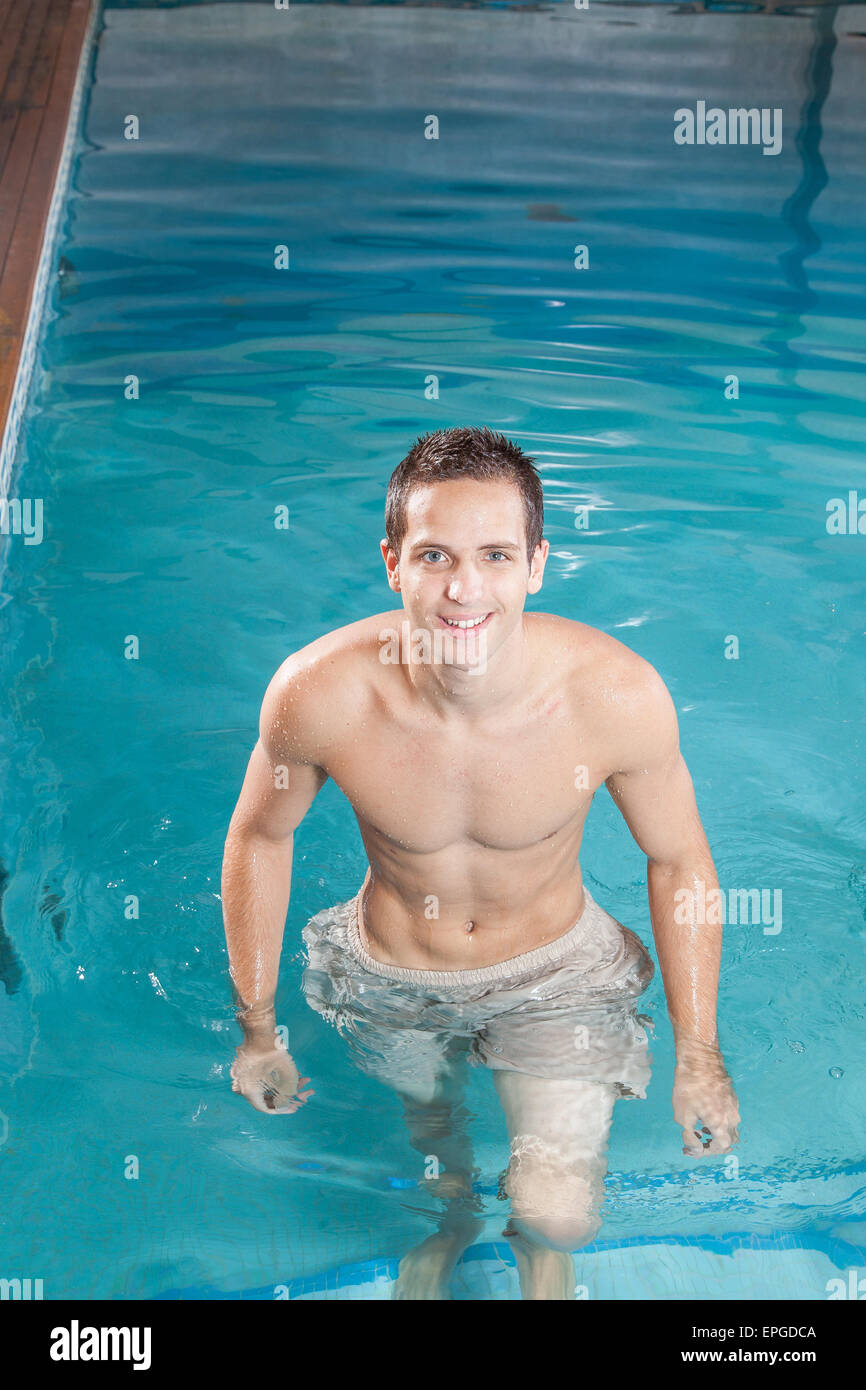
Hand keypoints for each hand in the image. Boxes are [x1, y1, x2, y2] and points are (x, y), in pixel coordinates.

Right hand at [230, 1037, 313, 1114]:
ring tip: (301, 1079)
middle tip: (301, 1093)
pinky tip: (292, 1073)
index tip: (294, 1108)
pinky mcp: (245, 1067)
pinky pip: (260, 1077)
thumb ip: (288, 1094)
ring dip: (284, 1084)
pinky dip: (275, 1077)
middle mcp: (242, 1086)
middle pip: (267, 1096)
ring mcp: (242, 1076)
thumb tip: (289, 1102)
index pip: (265, 1108)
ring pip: (266, 1085)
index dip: (282, 1110)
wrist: (259, 1030)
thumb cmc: (273, 1054)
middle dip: (287, 1094)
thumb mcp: (286, 1077)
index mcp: (249, 1092)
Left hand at [672, 1036, 739, 1155]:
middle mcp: (732, 1116)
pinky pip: (729, 1115)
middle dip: (712, 1145)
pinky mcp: (731, 1096)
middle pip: (728, 1140)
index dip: (706, 1152)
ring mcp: (734, 1105)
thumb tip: (695, 1148)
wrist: (699, 1060)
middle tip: (697, 1143)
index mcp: (721, 1124)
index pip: (721, 1147)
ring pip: (730, 1128)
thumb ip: (690, 1136)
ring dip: (716, 1133)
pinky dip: (719, 1121)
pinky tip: (704, 1114)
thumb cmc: (689, 1088)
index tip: (692, 1149)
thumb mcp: (682, 1116)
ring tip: (699, 1129)